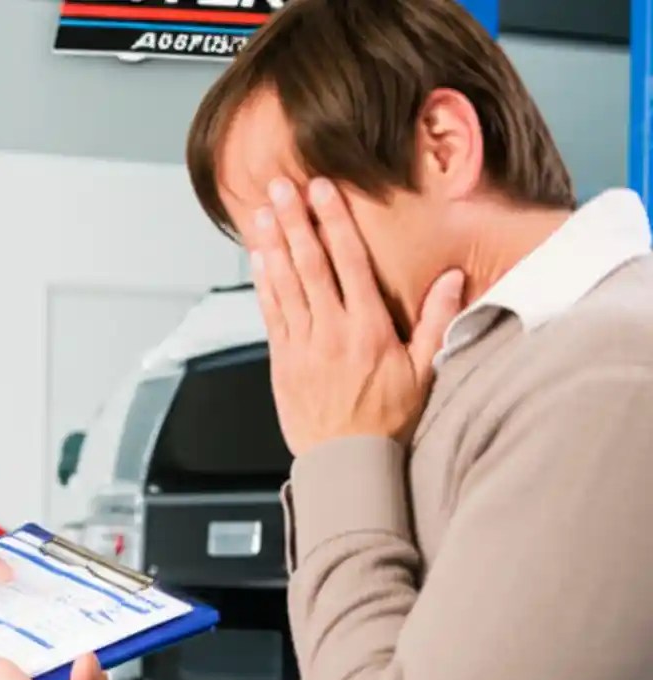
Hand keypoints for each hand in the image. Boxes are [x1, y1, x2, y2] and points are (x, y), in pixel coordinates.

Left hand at [248, 177, 464, 455]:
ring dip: (272, 244)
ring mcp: (302, 344)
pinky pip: (270, 312)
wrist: (347, 461)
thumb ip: (436, 321)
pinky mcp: (282, 359)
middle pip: (310, 263)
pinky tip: (258, 257)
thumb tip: (453, 277)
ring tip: (262, 210)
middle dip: (294, 221)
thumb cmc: (388, 418)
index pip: (349, 261)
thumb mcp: (424, 371)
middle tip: (281, 186)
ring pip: (284, 283)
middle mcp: (332, 330)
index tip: (322, 190)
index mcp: (369, 328)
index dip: (333, 221)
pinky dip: (263, 282)